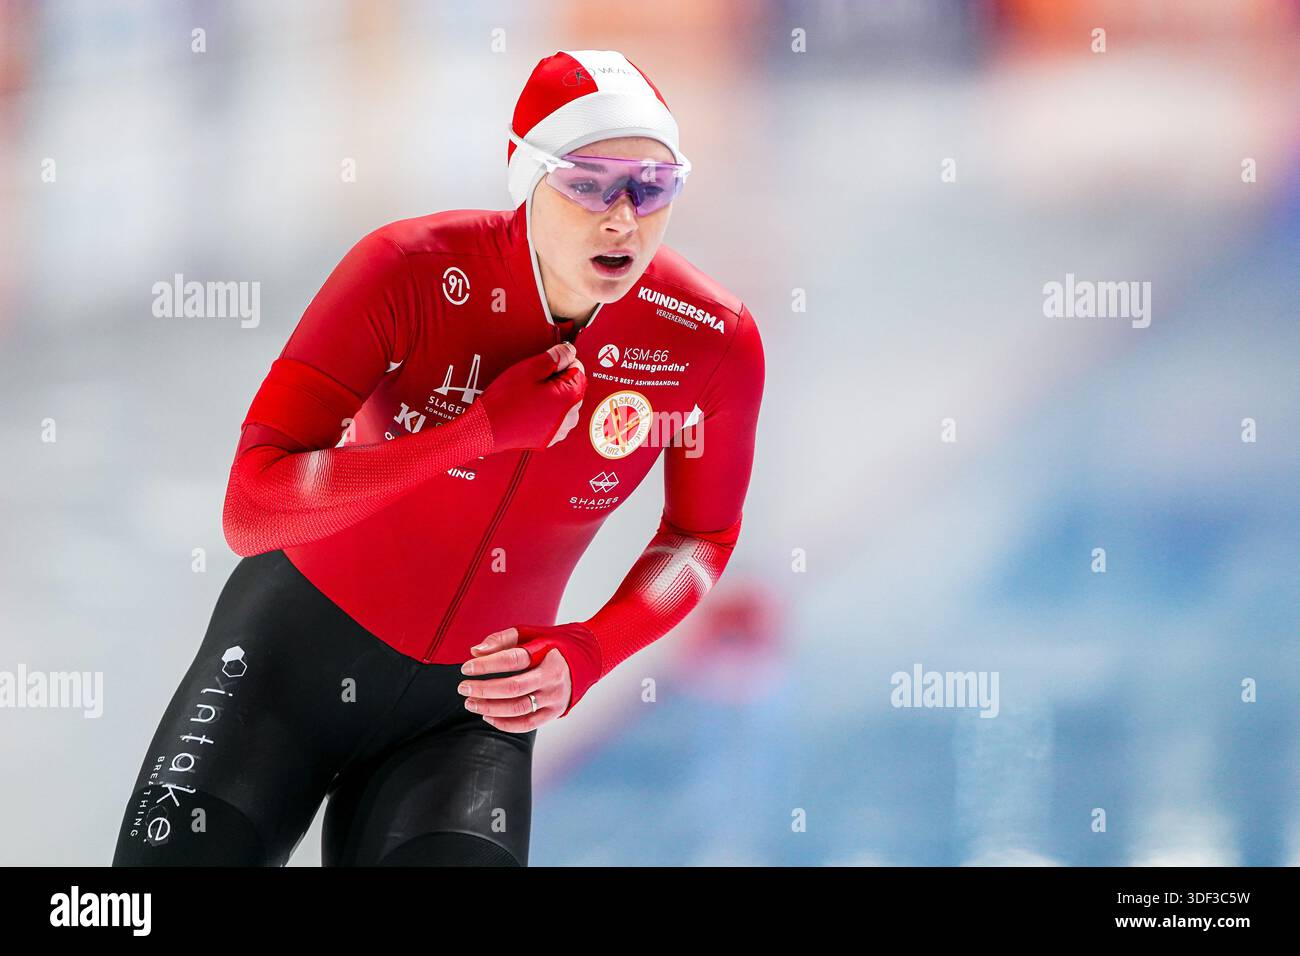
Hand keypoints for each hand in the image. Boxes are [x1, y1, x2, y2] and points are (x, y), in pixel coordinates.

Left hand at [458, 626, 572, 730]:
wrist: (587, 658)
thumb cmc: (552, 644)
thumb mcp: (531, 633)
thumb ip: (502, 639)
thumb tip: (475, 651)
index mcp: (546, 653)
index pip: (512, 660)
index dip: (486, 664)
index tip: (466, 667)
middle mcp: (553, 677)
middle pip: (512, 687)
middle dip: (483, 689)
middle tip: (462, 687)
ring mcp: (555, 697)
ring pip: (517, 708)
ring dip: (489, 707)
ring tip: (470, 702)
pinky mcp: (555, 712)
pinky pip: (527, 724)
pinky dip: (504, 723)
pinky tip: (488, 716)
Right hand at [477, 342, 586, 451]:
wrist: (486, 430)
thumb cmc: (506, 401)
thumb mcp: (530, 369)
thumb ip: (554, 357)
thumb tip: (569, 350)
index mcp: (570, 397)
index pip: (578, 369)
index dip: (562, 361)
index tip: (547, 362)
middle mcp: (571, 417)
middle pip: (572, 388)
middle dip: (557, 379)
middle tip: (533, 379)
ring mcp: (560, 430)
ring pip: (563, 404)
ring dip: (551, 396)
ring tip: (528, 394)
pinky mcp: (549, 439)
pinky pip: (554, 419)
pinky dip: (545, 411)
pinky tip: (527, 408)